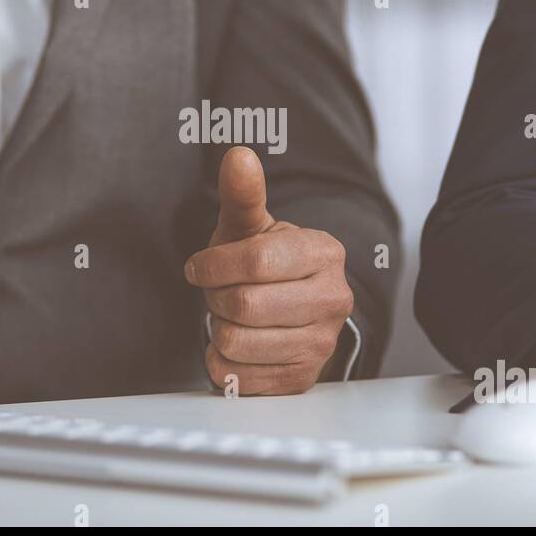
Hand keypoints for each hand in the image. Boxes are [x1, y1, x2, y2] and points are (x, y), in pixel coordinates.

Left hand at [185, 147, 352, 394]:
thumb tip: (238, 155)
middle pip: (244, 305)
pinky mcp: (301, 379)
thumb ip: (243, 193)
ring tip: (232, 316)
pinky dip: (220, 359)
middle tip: (221, 292)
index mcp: (325, 253)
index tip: (200, 267)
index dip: (214, 265)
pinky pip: (235, 376)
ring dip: (217, 329)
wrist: (286, 307)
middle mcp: (335, 300)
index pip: (256, 261)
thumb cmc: (262, 261)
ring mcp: (322, 344)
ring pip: (236, 343)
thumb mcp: (250, 226)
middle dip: (216, 298)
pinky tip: (237, 344)